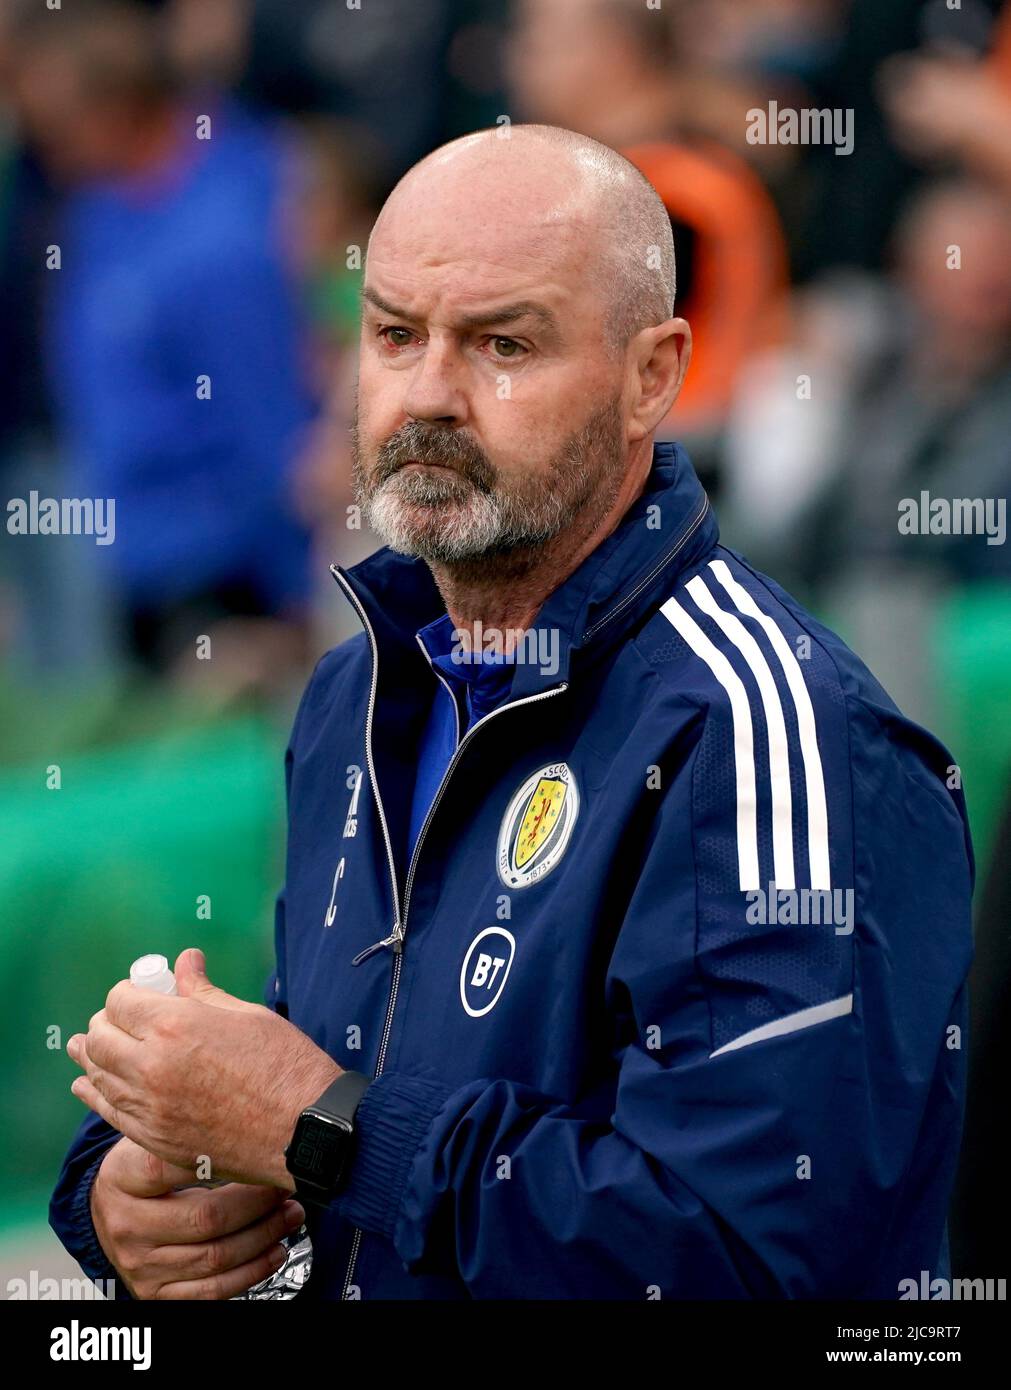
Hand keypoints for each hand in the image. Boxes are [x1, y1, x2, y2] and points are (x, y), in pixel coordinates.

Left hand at [67, 949, 342, 1187]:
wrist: (303, 1129)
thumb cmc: (284, 1064)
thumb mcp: (246, 1015)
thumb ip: (204, 990)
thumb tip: (186, 961)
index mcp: (174, 1026)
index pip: (120, 1000)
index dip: (128, 992)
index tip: (140, 993)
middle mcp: (150, 1066)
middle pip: (100, 1037)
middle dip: (107, 1022)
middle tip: (123, 1019)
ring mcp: (149, 1107)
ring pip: (97, 1075)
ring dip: (94, 1056)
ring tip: (90, 1046)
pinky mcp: (154, 1139)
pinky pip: (109, 1111)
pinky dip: (94, 1093)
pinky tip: (86, 1084)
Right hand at [90, 1135, 305, 1299]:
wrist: (107, 1215)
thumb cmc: (141, 1170)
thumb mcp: (147, 1139)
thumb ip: (184, 1127)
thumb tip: (247, 1112)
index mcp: (122, 1177)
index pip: (170, 1166)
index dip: (222, 1158)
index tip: (260, 1148)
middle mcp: (127, 1225)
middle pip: (206, 1219)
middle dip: (259, 1204)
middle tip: (285, 1186)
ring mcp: (140, 1265)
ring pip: (216, 1257)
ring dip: (264, 1236)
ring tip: (291, 1215)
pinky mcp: (155, 1293)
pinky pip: (212, 1291)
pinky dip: (251, 1273)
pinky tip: (274, 1252)